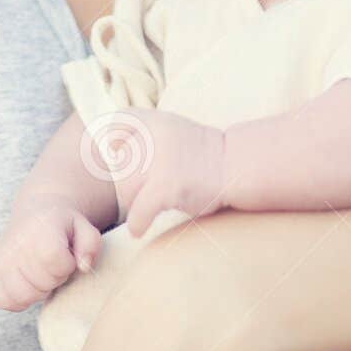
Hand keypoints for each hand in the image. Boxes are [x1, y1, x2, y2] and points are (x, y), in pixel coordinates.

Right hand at [0, 194, 103, 311]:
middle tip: (54, 264)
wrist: (35, 214)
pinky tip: (29, 283)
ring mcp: (0, 259)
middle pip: (42, 283)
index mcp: (41, 230)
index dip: (67, 266)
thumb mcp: (84, 227)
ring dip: (38, 291)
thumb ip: (91, 245)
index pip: (56, 263)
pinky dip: (20, 299)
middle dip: (55, 279)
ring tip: (42, 273)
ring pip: (23, 296)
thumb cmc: (63, 226)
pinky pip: (5, 301)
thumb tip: (83, 266)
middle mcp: (16, 244)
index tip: (67, 256)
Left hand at [117, 112, 227, 238]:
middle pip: (120, 165)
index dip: (114, 138)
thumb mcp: (177, 130)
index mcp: (157, 122)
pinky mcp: (166, 186)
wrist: (237, 166)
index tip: (119, 152)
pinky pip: (139, 210)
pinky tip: (139, 229)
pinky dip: (137, 223)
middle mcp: (155, 136)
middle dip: (130, 182)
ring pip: (127, 189)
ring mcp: (161, 162)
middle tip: (147, 191)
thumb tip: (115, 149)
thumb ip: (149, 135)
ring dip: (134, 203)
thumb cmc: (206, 155)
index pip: (119, 120)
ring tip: (148, 208)